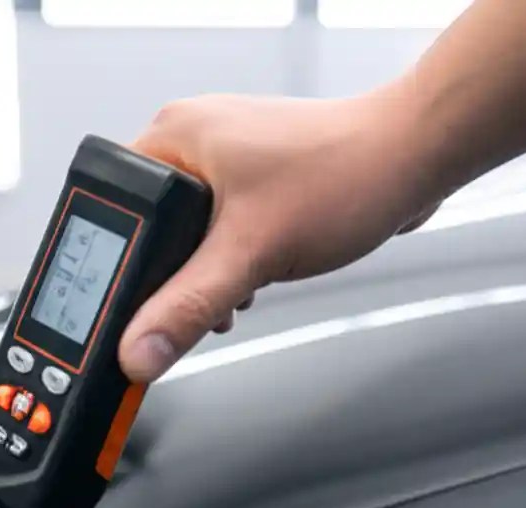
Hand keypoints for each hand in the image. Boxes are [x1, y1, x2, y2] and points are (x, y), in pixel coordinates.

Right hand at [119, 88, 445, 382]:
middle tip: (193, 304)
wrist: (416, 157)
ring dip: (209, 275)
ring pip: (189, 236)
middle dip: (173, 278)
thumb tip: (137, 351)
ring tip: (240, 288)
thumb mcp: (252, 254)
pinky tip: (259, 275)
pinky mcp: (255, 176)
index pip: (109, 211)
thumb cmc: (345, 175)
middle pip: (149, 230)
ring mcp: (225, 157)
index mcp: (171, 138)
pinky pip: (222, 230)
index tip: (121, 313)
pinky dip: (235, 261)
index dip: (116, 269)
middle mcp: (191, 139)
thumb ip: (187, 307)